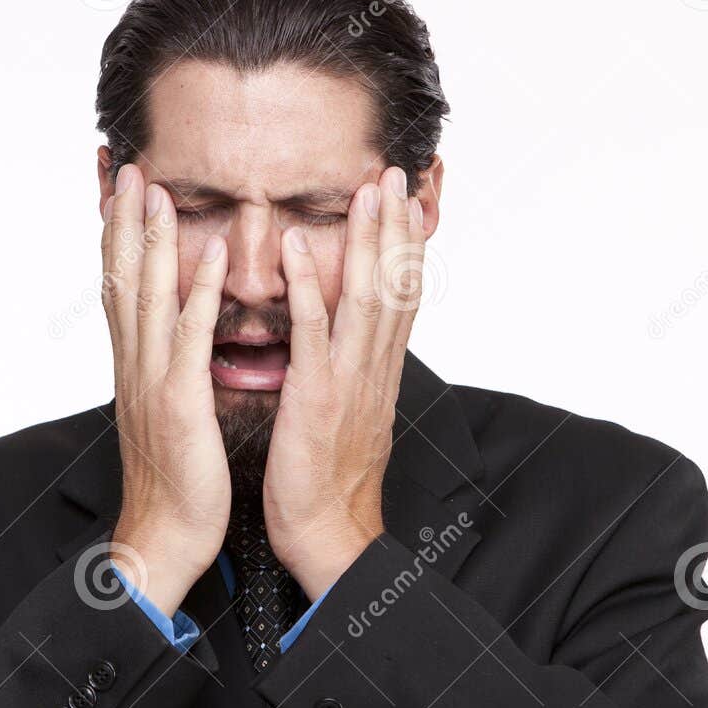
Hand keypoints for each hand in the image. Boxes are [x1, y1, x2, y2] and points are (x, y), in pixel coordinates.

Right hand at [101, 164, 230, 613]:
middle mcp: (136, 366)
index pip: (121, 289)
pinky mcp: (180, 402)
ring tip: (153, 188)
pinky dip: (196, 292)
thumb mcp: (168, 416)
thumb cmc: (177, 484)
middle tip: (123, 167)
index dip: (116, 238)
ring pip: (146, 296)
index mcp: (137, 368)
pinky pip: (189, 337)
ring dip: (148, 239)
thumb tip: (174, 345)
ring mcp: (154, 381)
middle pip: (121, 279)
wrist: (165, 538)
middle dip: (121, 221)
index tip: (118, 193)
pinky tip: (208, 255)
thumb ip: (170, 373)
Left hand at [263, 166, 424, 600]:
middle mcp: (373, 368)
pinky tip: (298, 246)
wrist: (327, 534)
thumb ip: (352, 373)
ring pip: (368, 296)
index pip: (401, 296)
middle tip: (399, 173)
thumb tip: (353, 346)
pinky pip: (313, 331)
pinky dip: (308, 285)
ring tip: (368, 189)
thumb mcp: (348, 416)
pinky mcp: (317, 396)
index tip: (409, 202)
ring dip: (369, 239)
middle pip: (396, 284)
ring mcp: (349, 379)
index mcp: (378, 372)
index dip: (408, 247)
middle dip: (397, 226)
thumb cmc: (327, 481)